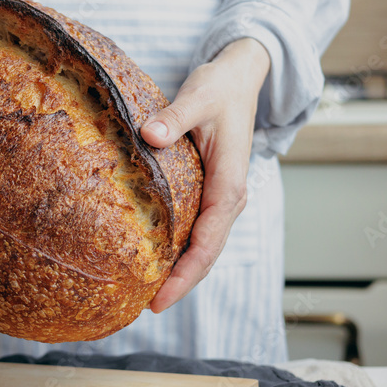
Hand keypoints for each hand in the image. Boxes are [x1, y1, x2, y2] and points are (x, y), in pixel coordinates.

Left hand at [140, 38, 270, 312]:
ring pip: (203, 247)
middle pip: (206, 255)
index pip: (208, 243)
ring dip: (180, 272)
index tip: (159, 298)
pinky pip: (197, 232)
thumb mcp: (197, 96)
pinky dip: (180, 252)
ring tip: (147, 295)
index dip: (184, 274)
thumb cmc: (219, 88)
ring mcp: (223, 198)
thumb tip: (150, 134)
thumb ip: (174, 116)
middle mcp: (231, 198)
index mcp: (230, 184)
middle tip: (147, 307)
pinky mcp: (213, 194)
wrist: (240, 79)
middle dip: (180, 283)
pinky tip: (155, 262)